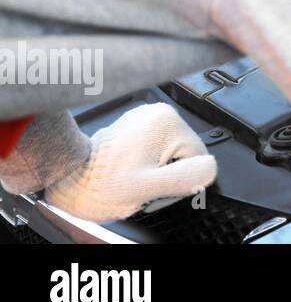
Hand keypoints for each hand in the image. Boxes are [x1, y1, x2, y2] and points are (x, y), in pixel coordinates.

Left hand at [45, 103, 216, 222]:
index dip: (181, 179)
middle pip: (184, 153)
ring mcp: (144, 119)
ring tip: (133, 179)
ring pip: (170, 153)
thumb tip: (210, 169)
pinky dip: (145, 164)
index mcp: (167, 121)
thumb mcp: (150, 186)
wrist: (69, 181)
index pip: (197, 156)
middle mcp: (157, 113)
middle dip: (168, 174)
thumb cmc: (101, 184)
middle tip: (143, 186)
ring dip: (156, 171)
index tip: (157, 189)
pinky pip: (155, 150)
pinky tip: (129, 173)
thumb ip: (188, 177)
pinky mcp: (133, 128)